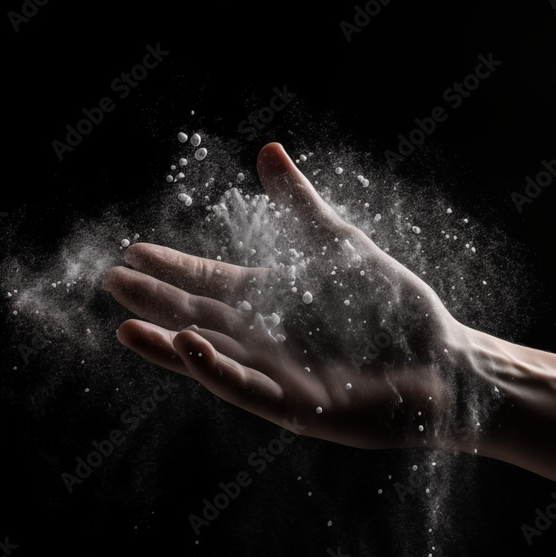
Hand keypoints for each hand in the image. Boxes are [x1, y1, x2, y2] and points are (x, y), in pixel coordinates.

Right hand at [103, 142, 476, 449]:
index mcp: (271, 301)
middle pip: (197, 315)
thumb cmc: (395, 307)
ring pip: (209, 356)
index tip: (133, 252)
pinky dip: (214, 369)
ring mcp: (274, 373)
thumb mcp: (340, 247)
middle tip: (112, 282)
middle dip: (155, 300)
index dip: (172, 267)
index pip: (209, 281)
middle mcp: (263, 338)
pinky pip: (246, 387)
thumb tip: (266, 150)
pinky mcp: (294, 407)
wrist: (444, 363)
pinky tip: (186, 343)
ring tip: (126, 325)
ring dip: (168, 341)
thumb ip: (299, 206)